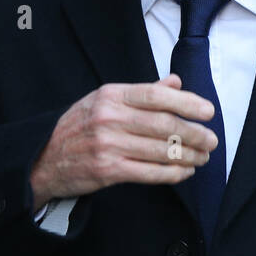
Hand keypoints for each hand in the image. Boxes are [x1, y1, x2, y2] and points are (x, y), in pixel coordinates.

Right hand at [29, 74, 217, 209]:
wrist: (43, 159)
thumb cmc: (80, 127)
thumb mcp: (105, 101)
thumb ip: (142, 92)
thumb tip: (176, 82)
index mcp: (111, 95)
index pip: (157, 95)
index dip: (188, 103)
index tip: (208, 111)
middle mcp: (109, 117)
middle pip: (164, 124)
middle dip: (195, 134)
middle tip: (211, 140)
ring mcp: (108, 145)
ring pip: (161, 150)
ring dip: (189, 156)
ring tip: (202, 157)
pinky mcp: (108, 170)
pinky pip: (150, 172)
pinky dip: (173, 173)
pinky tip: (184, 172)